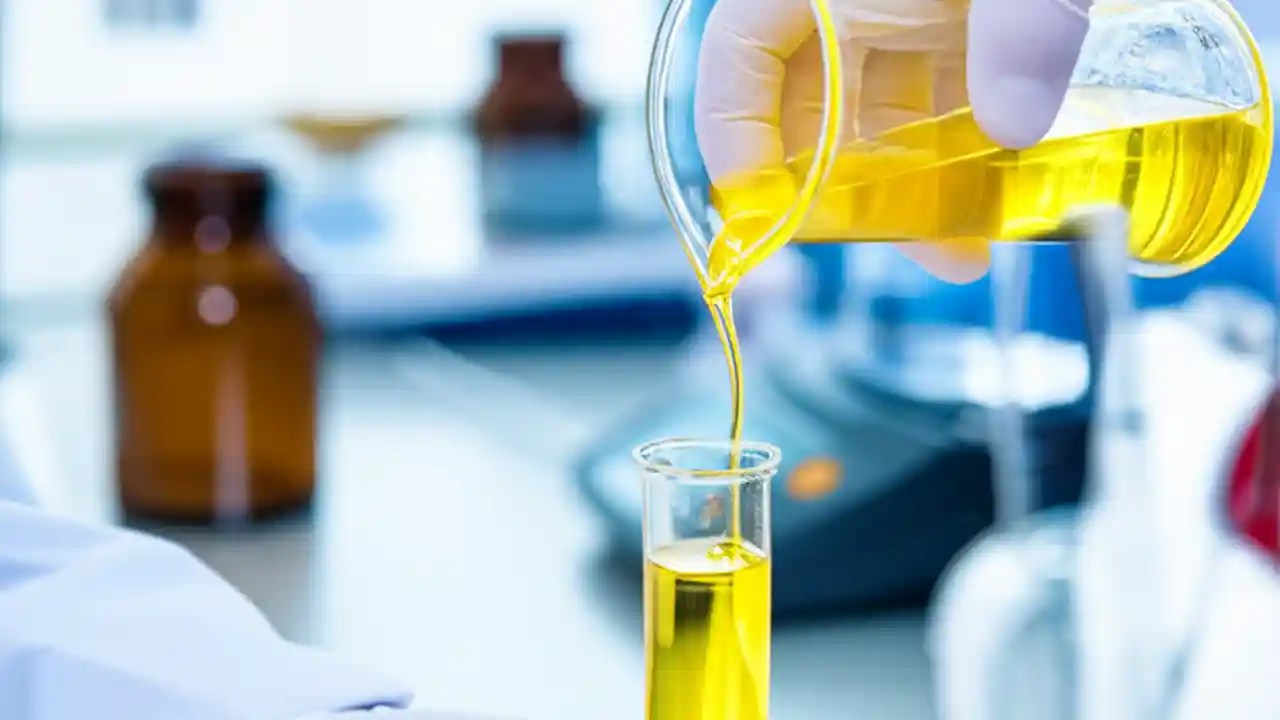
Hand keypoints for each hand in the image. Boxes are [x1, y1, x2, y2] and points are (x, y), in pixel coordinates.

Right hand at [695, 0, 1092, 281]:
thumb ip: (1021, 20)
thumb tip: (1014, 124)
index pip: (740, 57)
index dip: (735, 139)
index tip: (762, 213)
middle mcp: (860, 0)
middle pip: (811, 107)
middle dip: (844, 191)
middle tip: (890, 247)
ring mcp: (914, 14)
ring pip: (880, 117)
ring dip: (912, 188)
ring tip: (964, 246)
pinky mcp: (966, 28)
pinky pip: (944, 102)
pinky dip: (964, 152)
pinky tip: (999, 190)